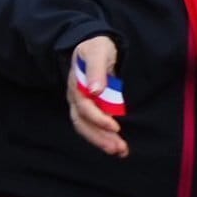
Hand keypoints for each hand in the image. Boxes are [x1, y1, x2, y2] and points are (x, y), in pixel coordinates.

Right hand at [67, 35, 126, 157]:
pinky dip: (104, 137)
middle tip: (118, 148)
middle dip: (99, 137)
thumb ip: (96, 69)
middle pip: (82, 122)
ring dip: (101, 140)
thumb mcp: (98, 51)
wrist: (96, 45)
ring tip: (120, 151)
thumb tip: (95, 90)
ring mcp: (83, 103)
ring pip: (86, 127)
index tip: (115, 126)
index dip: (98, 119)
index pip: (83, 107)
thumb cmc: (97, 47)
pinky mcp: (92, 107)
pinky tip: (118, 146)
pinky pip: (93, 126)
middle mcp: (76, 97)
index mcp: (76, 84)